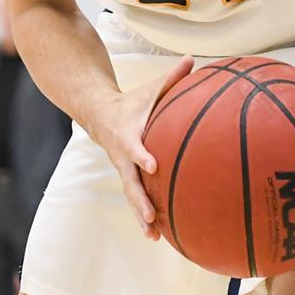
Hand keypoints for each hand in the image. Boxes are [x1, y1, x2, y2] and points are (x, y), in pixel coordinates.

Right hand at [85, 55, 193, 240]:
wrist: (100, 115)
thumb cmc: (133, 102)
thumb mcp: (150, 89)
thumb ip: (172, 78)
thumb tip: (194, 59)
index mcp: (128, 134)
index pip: (134, 146)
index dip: (142, 155)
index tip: (153, 166)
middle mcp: (123, 156)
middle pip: (130, 181)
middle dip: (139, 199)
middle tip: (151, 215)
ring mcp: (123, 169)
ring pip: (131, 195)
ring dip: (141, 215)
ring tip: (153, 235)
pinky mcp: (127, 177)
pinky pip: (135, 198)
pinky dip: (144, 217)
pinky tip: (157, 235)